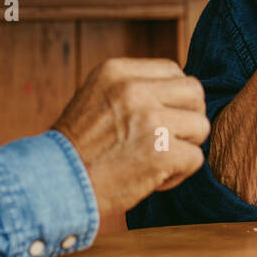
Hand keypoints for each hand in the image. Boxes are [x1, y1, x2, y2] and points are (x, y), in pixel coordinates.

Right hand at [53, 58, 209, 218]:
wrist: (55, 186)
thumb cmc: (77, 149)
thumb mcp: (97, 97)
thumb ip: (133, 88)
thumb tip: (178, 92)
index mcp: (116, 70)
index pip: (173, 70)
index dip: (172, 98)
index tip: (156, 118)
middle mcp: (134, 89)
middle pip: (194, 92)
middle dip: (187, 117)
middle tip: (165, 138)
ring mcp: (150, 120)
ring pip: (200, 125)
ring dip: (184, 146)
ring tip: (156, 159)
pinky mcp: (161, 152)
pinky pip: (195, 158)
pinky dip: (179, 173)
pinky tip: (153, 178)